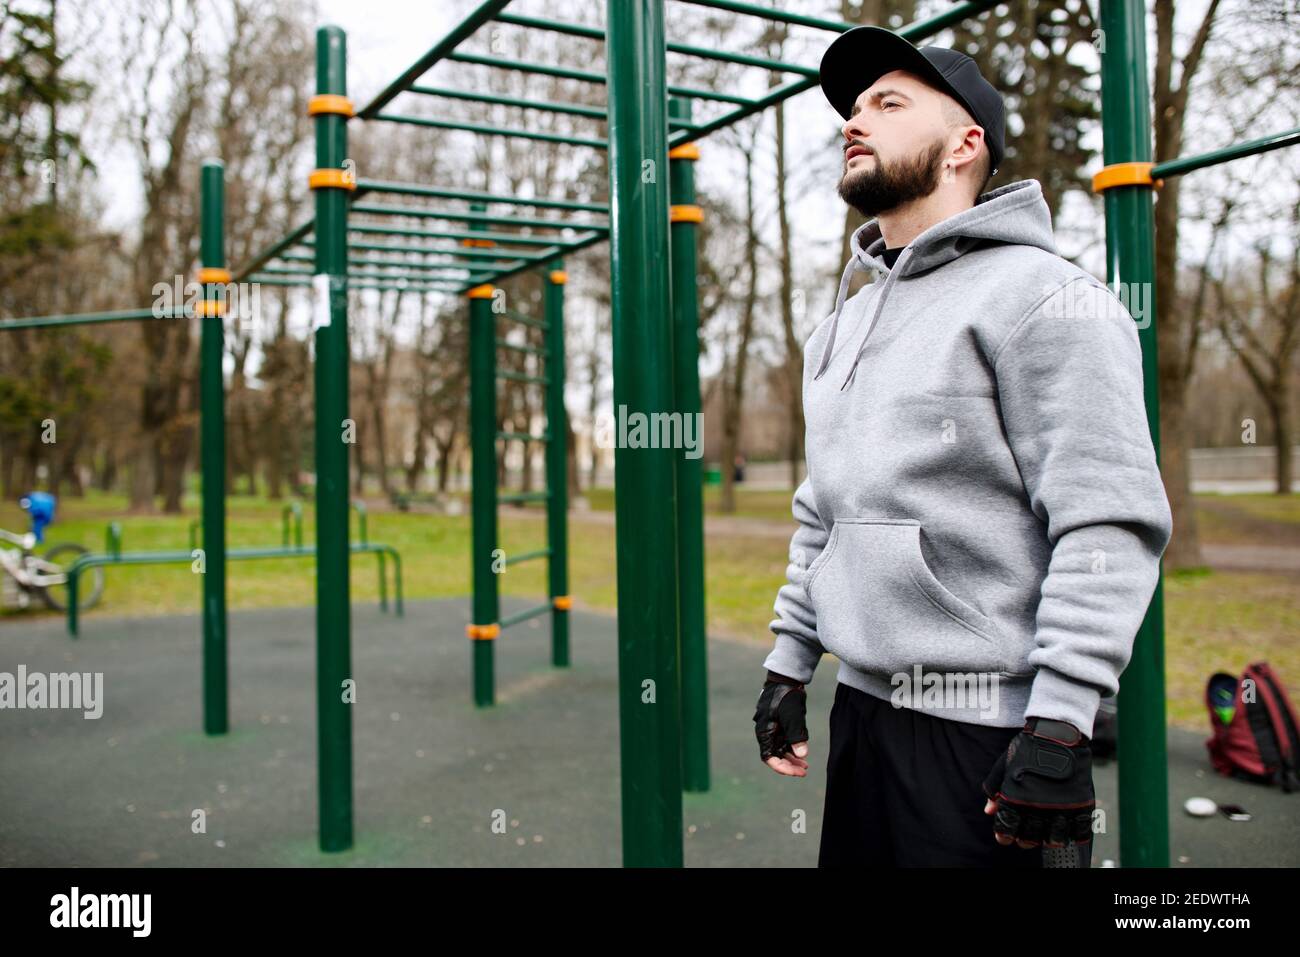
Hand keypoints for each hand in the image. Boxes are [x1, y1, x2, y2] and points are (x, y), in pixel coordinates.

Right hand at [754, 672, 809, 776]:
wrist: (786, 679)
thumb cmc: (786, 696)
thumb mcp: (793, 716)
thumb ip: (797, 735)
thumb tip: (802, 755)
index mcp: (765, 731)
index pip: (769, 757)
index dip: (781, 767)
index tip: (795, 772)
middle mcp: (768, 733)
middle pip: (775, 756)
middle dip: (789, 766)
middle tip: (804, 771)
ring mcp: (774, 730)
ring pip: (781, 751)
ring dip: (792, 759)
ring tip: (805, 766)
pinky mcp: (781, 726)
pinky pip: (786, 743)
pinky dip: (794, 750)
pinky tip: (804, 754)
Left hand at [982, 717, 1093, 848]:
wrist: (1056, 733)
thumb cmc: (1027, 747)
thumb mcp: (1005, 766)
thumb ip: (994, 789)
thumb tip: (988, 810)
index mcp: (1015, 799)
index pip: (1006, 830)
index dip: (1004, 835)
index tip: (1006, 835)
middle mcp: (1037, 808)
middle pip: (1030, 839)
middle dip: (1025, 839)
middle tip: (1027, 834)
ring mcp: (1061, 807)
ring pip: (1055, 839)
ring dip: (1050, 839)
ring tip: (1048, 833)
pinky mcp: (1081, 804)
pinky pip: (1080, 831)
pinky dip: (1074, 834)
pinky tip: (1068, 828)